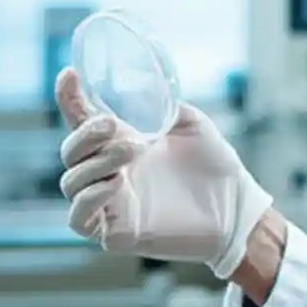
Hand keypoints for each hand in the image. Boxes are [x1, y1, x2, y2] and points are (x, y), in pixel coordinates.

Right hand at [55, 68, 272, 278]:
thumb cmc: (214, 165)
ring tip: (134, 150)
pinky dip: (88, 199)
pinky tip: (114, 184)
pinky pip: (80, 219)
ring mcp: (111, 201)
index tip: (69, 74)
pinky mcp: (117, 232)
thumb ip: (164, 106)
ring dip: (95, 163)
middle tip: (114, 125)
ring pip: (71, 182)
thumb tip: (147, 86)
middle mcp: (110, 170)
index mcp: (122, 141)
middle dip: (84, 135)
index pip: (82, 119)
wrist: (237, 205)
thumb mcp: (191, 124)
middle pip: (70, 151)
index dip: (69, 98)